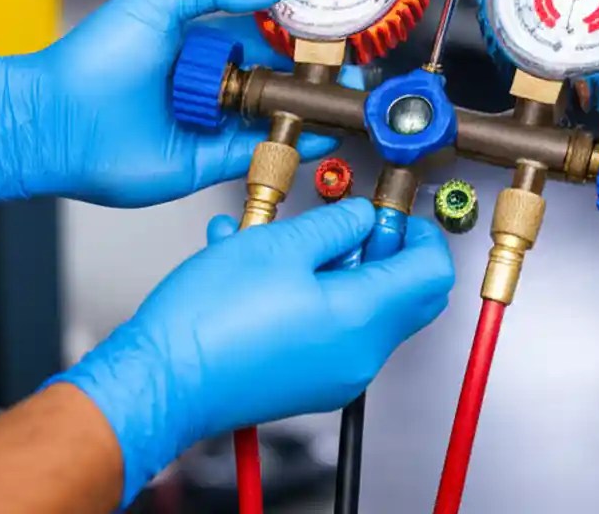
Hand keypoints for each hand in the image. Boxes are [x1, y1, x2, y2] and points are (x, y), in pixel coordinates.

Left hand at [0, 0, 353, 208]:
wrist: (54, 121)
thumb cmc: (93, 59)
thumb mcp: (156, 1)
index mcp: (200, 46)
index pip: (264, 38)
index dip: (298, 37)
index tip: (332, 34)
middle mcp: (211, 87)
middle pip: (277, 81)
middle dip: (314, 78)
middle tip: (348, 73)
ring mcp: (211, 126)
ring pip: (274, 119)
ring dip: (310, 112)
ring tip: (346, 103)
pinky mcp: (207, 163)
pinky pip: (259, 153)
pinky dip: (291, 145)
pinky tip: (319, 133)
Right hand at [51, 199, 454, 505]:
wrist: (163, 381)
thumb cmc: (208, 322)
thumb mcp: (278, 245)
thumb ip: (336, 225)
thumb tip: (363, 217)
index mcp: (363, 318)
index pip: (434, 271)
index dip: (421, 233)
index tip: (394, 214)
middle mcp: (361, 355)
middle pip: (410, 296)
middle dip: (387, 253)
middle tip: (351, 227)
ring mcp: (338, 375)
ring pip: (368, 312)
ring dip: (341, 271)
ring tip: (288, 245)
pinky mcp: (311, 384)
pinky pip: (334, 332)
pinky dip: (317, 297)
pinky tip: (269, 273)